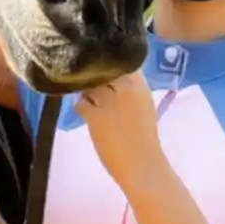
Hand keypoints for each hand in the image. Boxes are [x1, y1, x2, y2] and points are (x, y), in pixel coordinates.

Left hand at [74, 71, 167, 191]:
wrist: (142, 164)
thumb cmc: (144, 136)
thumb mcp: (142, 103)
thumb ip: (128, 87)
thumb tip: (108, 74)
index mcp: (139, 84)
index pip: (119, 59)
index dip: (107, 61)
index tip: (103, 67)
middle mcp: (124, 87)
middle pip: (100, 69)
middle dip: (94, 75)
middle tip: (93, 86)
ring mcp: (108, 100)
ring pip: (87, 85)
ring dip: (86, 93)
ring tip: (93, 104)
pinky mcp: (95, 116)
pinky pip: (80, 104)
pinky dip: (81, 109)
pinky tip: (88, 116)